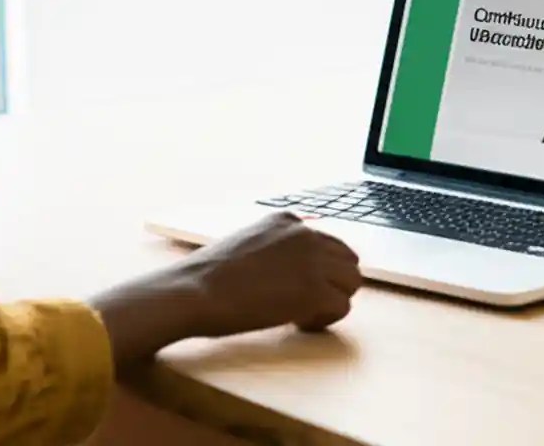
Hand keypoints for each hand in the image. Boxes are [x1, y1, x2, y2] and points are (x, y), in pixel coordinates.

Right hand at [89, 213, 360, 364]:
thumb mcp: (245, 244)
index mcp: (287, 220)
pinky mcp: (314, 290)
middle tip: (301, 304)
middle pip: (348, 261)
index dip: (315, 271)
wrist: (192, 291)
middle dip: (332, 285)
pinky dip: (324, 320)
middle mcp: (305, 233)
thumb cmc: (207, 277)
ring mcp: (312, 260)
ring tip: (299, 315)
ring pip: (351, 284)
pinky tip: (296, 323)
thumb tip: (292, 271)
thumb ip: (274, 249)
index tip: (291, 287)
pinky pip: (342, 308)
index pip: (328, 244)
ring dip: (330, 302)